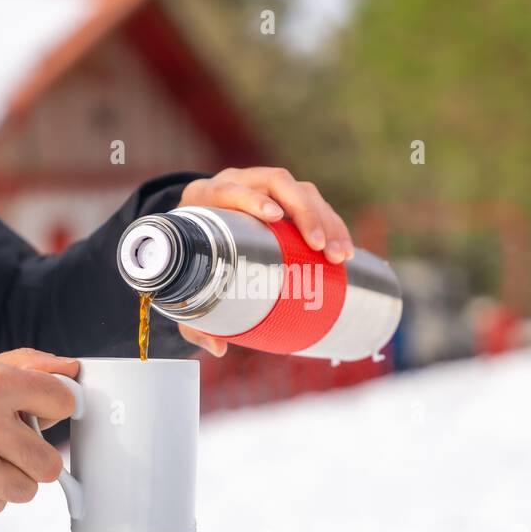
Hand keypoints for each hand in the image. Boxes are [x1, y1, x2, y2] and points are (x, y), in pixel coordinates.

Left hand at [176, 166, 353, 356]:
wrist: (194, 231)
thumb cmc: (190, 259)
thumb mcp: (186, 287)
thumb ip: (195, 320)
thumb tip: (218, 348)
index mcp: (205, 199)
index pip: (229, 189)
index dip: (251, 199)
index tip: (273, 216)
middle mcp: (237, 183)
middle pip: (276, 183)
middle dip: (304, 212)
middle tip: (319, 246)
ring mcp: (264, 187)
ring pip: (301, 191)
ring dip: (326, 220)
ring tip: (339, 256)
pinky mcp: (286, 198)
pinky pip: (315, 203)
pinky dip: (333, 226)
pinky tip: (344, 252)